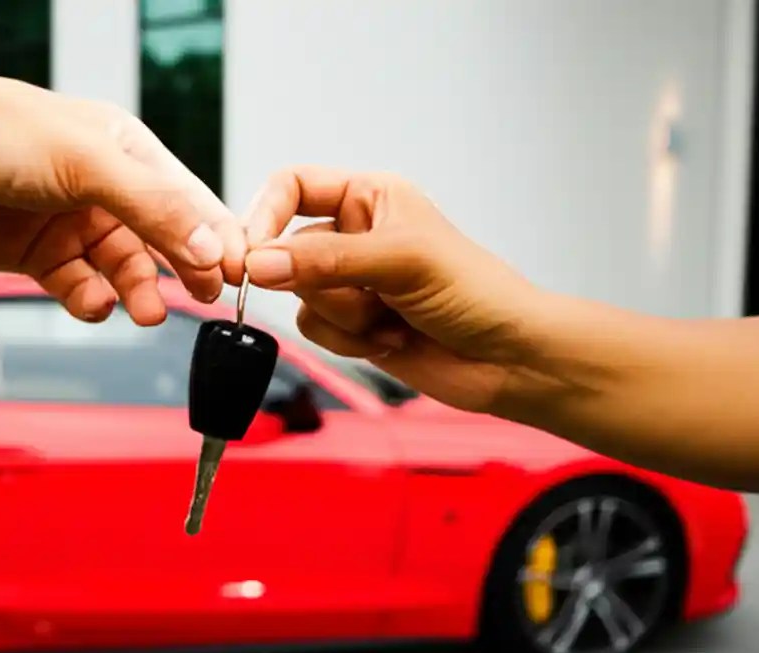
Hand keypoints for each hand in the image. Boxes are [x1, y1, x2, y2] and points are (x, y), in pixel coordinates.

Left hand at [0, 77, 243, 325]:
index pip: (188, 198)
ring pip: (126, 271)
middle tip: (207, 299)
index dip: (217, 235)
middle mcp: (106, 189)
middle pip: (164, 240)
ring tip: (146, 311)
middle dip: (187, 270)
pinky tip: (92, 302)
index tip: (241, 272)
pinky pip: (83, 289)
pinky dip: (92, 301)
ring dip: (140, 292)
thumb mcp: (88, 162)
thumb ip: (152, 207)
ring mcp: (74, 226)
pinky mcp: (43, 260)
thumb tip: (210, 247)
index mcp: (126, 150)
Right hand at [242, 166, 541, 411]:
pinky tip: (391, 338)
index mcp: (369, 196)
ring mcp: (351, 282)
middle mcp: (354, 234)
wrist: (508, 360)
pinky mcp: (352, 324)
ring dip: (343, 316)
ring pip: (299, 297)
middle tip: (364, 296)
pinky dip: (348, 340)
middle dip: (324, 283)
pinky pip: (315, 330)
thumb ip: (325, 261)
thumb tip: (257, 263)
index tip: (251, 254)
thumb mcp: (400, 261)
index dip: (265, 216)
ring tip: (391, 318)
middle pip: (288, 251)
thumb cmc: (476, 292)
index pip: (292, 187)